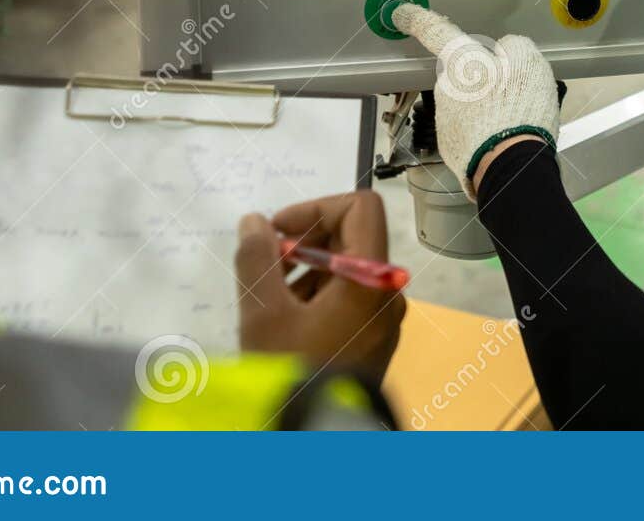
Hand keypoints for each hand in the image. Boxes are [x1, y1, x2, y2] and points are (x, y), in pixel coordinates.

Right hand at [235, 191, 405, 378]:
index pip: (361, 207)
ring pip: (350, 268)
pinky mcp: (374, 340)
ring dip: (308, 266)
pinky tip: (284, 316)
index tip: (278, 231)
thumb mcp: (263, 312)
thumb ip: (257, 258)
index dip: (316, 208)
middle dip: (306, 239)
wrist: (316, 437)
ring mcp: (384, 319)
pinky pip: (350, 297)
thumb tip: (255, 222)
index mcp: (372, 278)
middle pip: (354, 237)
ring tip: (269, 291)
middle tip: (266, 261)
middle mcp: (388, 293)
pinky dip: (319, 292)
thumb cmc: (291, 371)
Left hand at [391, 4, 559, 194]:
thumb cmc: (519, 113)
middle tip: (514, 95)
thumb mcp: (530, 64)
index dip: (418, 18)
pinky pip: (469, 128)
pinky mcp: (451, 146)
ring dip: (486, 108)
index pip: (437, 32)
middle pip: (463, 73)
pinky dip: (484, 131)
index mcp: (462, 63)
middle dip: (482, 80)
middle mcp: (445, 88)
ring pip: (468, 103)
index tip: (400, 13)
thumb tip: (505, 51)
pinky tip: (503, 139)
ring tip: (514, 121)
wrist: (509, 168)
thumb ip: (514, 48)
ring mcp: (446, 119)